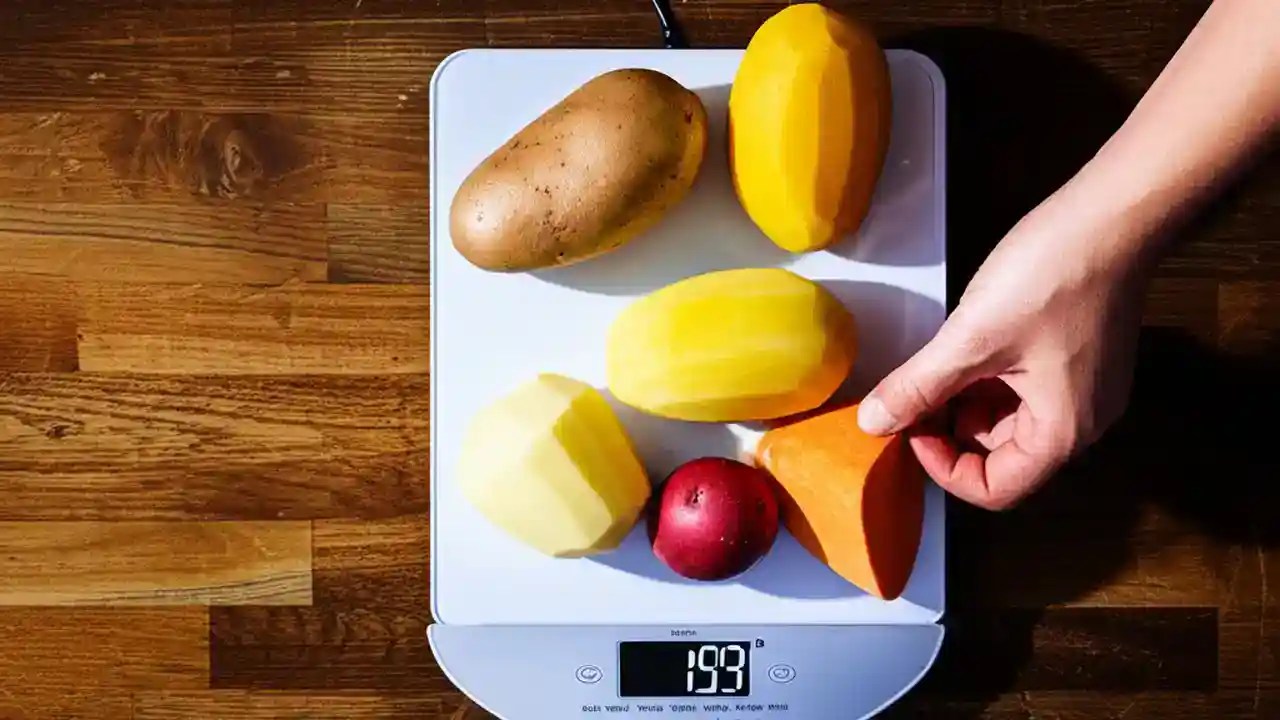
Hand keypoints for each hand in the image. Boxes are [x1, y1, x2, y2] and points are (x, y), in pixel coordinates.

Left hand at [857, 193, 1149, 509]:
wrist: (1115, 213)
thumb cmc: (1051, 276)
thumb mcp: (970, 338)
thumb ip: (918, 386)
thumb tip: (872, 423)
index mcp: (1062, 432)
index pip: (996, 490)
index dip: (944, 468)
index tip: (911, 428)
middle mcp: (1082, 423)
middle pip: (1002, 455)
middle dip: (951, 429)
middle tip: (915, 390)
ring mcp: (1086, 390)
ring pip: (1010, 419)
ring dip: (968, 400)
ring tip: (940, 361)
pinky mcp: (1082, 359)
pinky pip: (1027, 388)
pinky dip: (991, 377)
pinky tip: (969, 342)